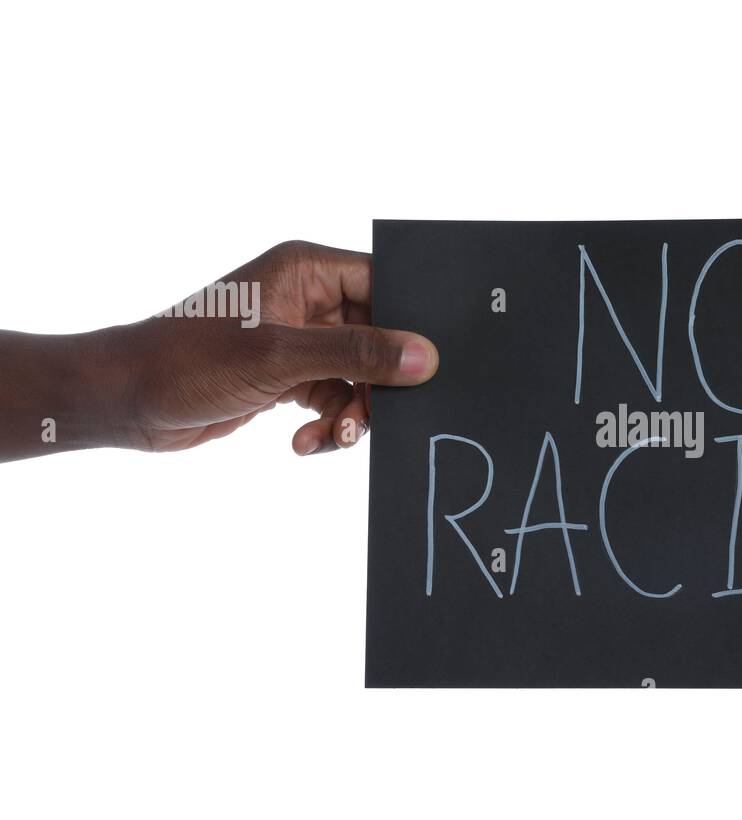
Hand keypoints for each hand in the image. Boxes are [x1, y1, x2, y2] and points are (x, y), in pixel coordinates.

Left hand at [82, 241, 436, 455]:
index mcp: (305, 269)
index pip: (383, 283)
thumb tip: (424, 357)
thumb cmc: (189, 360)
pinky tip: (305, 441)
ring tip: (334, 436)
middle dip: (377, 384)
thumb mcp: (281, 356)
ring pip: (357, 375)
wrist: (128, 401)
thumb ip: (357, 353)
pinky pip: (332, 398)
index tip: (425, 364)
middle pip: (377, 338)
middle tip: (373, 415)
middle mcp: (306, 298)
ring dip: (352, 412)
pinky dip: (328, 423)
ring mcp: (297, 339)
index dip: (409, 322)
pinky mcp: (286, 375)